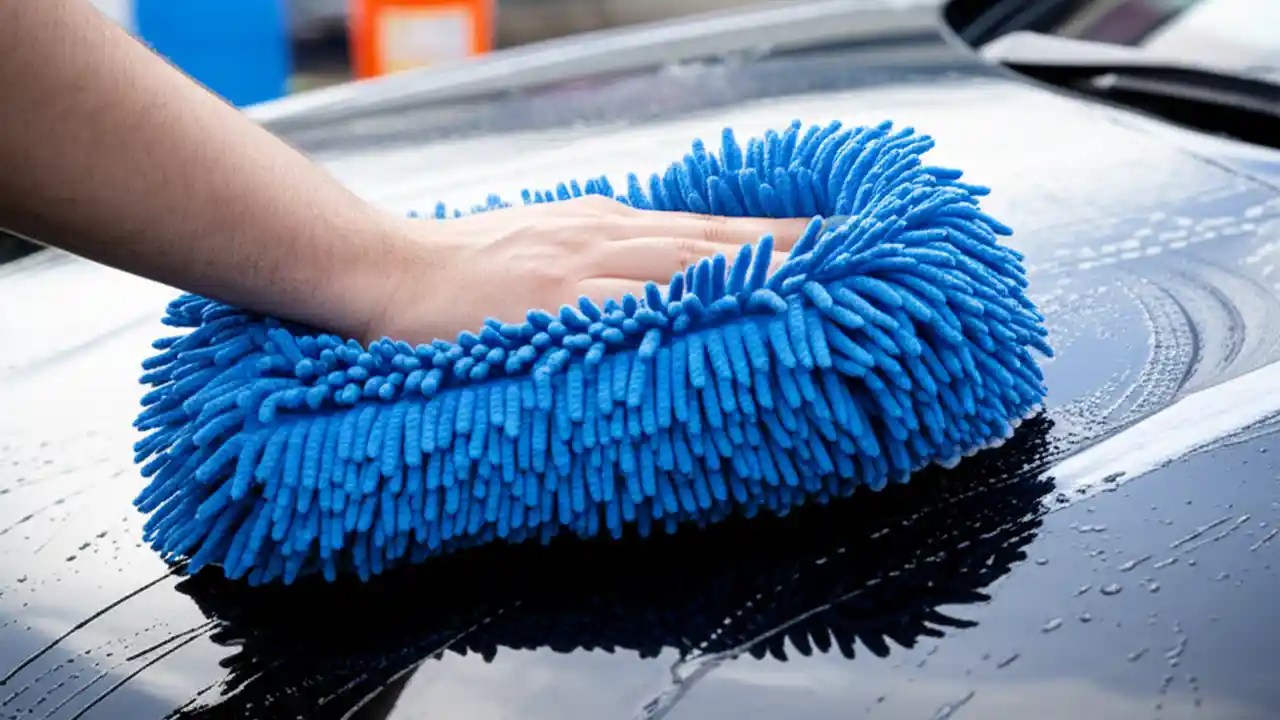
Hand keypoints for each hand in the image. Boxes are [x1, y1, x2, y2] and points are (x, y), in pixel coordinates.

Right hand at [366, 195, 809, 344]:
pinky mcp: (551, 309)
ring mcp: (578, 274)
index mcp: (602, 223)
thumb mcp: (548, 239)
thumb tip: (668, 268)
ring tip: (824, 293)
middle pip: (713, 244)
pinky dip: (689, 318)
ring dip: (757, 278)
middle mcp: (601, 239)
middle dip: (790, 252)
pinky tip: (732, 326)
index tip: (839, 240)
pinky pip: (633, 316)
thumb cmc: (464, 265)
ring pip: (686, 272)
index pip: (708, 226)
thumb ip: (609, 252)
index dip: (777, 231)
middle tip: (862, 263)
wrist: (385, 271)